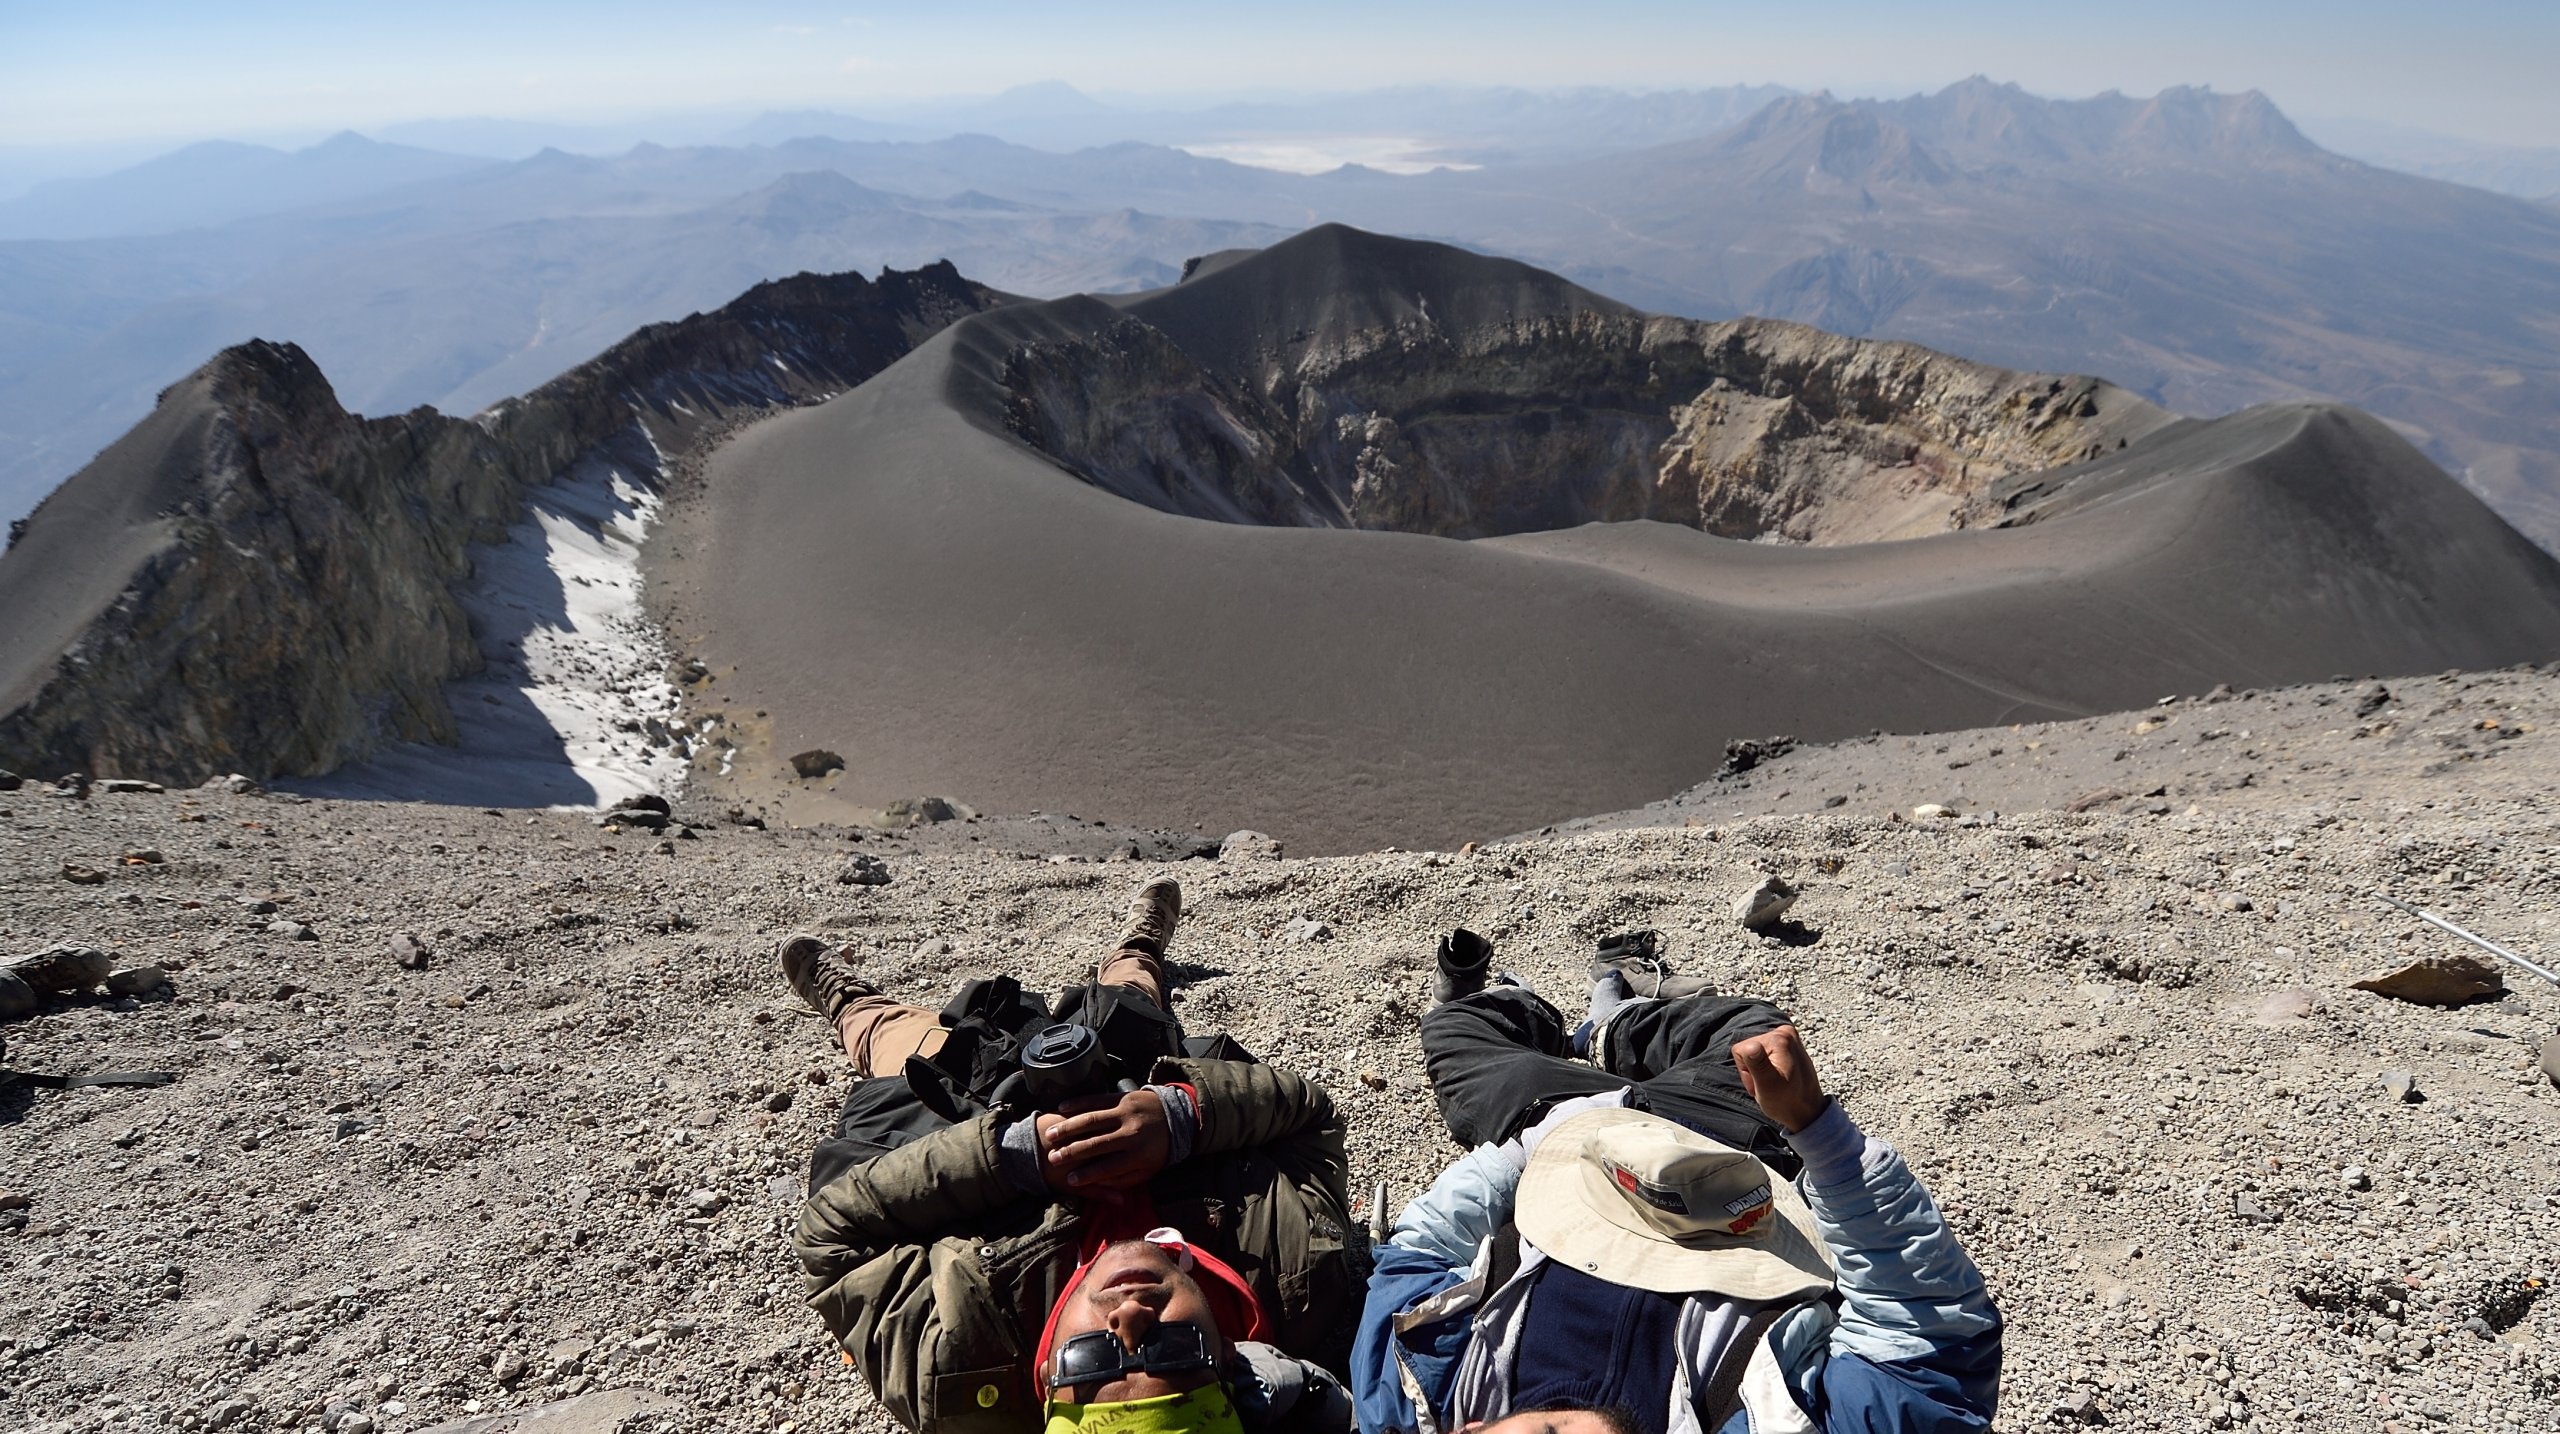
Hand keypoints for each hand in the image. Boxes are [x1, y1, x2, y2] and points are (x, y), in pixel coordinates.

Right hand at [1037, 1089, 1170, 1193]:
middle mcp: (1131, 1133)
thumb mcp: (1147, 1170)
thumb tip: (1115, 1199)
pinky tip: (1062, 1108)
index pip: (1107, 1168)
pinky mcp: (1122, 1097)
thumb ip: (1127, 1181)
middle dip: (1071, 1152)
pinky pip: (1096, 1099)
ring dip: (1069, 1127)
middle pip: (1095, 1144)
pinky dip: (1078, 1103)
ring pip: (1092, 1120)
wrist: (1175, 1117)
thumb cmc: (1157, 1149)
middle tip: (1052, 1159)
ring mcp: (1126, 1113)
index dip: (1087, 1176)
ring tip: (1050, 1136)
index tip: (1069, 1180)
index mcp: (1138, 1155)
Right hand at [1732, 1025, 1829, 1133]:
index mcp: (1779, 1038)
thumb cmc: (1787, 1103)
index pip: (1741, 1051)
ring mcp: (1788, 1038)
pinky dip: (1767, 1068)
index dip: (1746, 1071)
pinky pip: (1764, 1054)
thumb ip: (1758, 1064)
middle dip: (1753, 1071)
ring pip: (1755, 1053)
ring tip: (1774, 1084)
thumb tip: (1750, 1046)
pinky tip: (1778, 1078)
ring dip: (1760, 1072)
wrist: (1807, 1112)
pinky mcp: (1789, 1045)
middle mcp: (1785, 1032)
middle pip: (1748, 1049)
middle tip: (1769, 1086)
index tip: (1762, 1084)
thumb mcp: (1768, 1086)